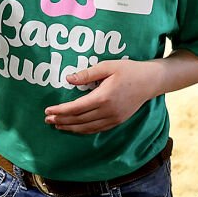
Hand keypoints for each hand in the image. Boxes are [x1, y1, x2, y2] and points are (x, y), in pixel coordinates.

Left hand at [43, 59, 159, 133]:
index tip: (48, 111)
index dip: (60, 110)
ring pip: (87, 127)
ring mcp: (113, 118)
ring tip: (58, 125)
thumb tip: (68, 79)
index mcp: (103, 97)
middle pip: (79, 120)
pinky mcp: (117, 121)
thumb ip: (87, 74)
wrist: (150, 81)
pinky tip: (75, 128)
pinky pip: (96, 129)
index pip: (76, 108)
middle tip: (47, 120)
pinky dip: (83, 130)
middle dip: (61, 120)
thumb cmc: (129, 70)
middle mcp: (107, 111)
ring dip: (70, 127)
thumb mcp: (107, 66)